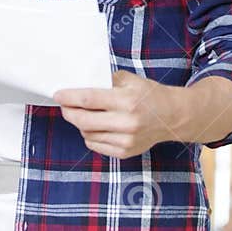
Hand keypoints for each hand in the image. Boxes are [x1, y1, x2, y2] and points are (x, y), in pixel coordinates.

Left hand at [53, 70, 180, 158]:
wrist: (172, 116)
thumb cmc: (150, 95)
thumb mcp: (130, 80)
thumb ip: (106, 81)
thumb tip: (81, 83)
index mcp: (126, 101)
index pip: (89, 99)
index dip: (69, 97)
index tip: (58, 94)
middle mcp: (126, 123)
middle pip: (84, 120)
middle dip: (69, 112)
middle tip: (65, 106)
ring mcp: (126, 140)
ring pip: (87, 134)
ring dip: (79, 124)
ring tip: (82, 114)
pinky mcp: (125, 152)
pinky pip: (96, 145)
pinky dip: (89, 135)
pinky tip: (94, 126)